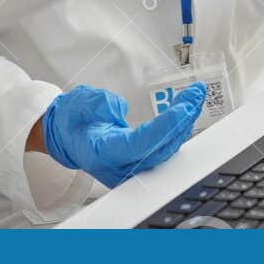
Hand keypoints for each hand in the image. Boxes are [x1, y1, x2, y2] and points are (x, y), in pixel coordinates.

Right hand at [39, 83, 204, 188]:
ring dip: (184, 122)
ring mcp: (132, 168)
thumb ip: (95, 103)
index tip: (182, 108)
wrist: (68, 137)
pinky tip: (186, 110)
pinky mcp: (141, 163)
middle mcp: (120, 166)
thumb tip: (119, 108)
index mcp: (102, 153)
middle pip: (160, 147)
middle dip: (182, 120)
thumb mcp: (75, 103)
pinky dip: (178, 128)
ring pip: (166, 149)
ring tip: (195, 97)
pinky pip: (165, 148)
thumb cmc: (71, 121)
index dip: (164, 127)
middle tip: (196, 94)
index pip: (140, 144)